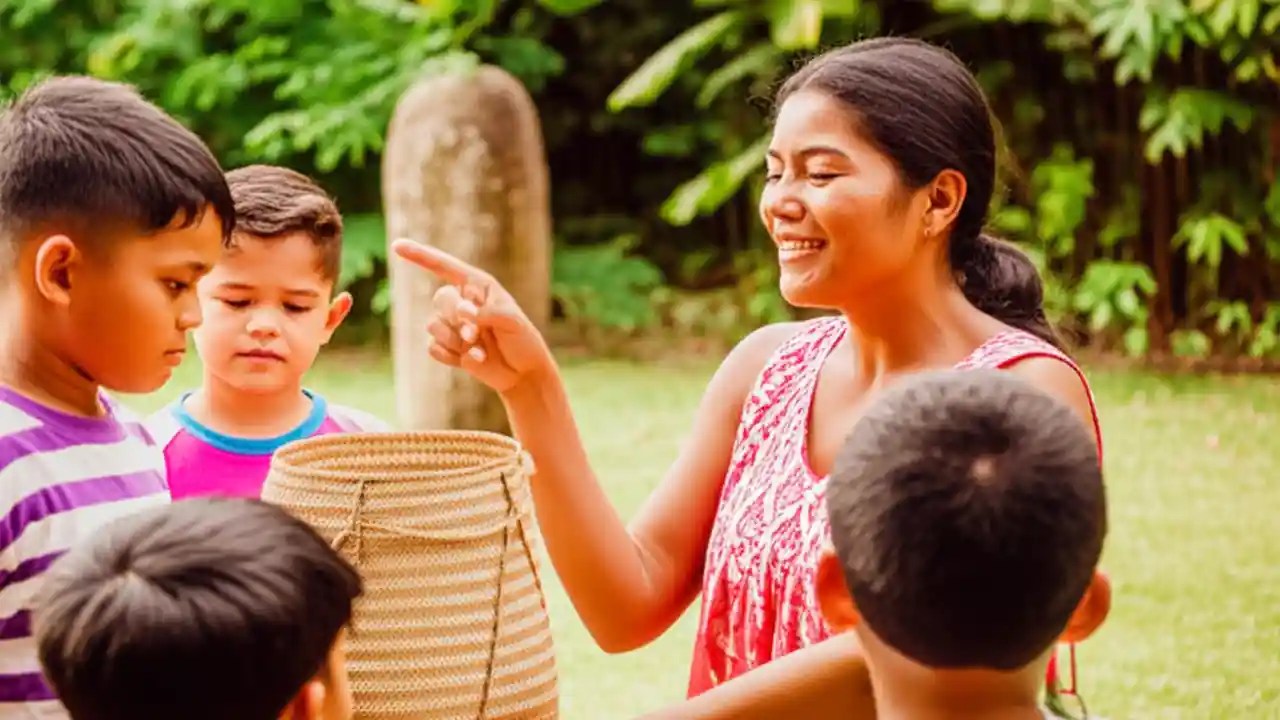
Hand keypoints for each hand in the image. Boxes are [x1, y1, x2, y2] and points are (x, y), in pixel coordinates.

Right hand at [392, 239, 554, 394]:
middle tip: (476, 333)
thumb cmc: (522, 340)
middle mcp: (462, 303)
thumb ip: (487, 313)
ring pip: (433, 325)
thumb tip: (463, 312)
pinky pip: (433, 348)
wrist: (523, 373)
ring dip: (456, 340)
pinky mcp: (449, 348)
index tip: (397, 246)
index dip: (420, 255)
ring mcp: (454, 326)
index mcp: (477, 287)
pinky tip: (473, 360)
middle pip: (440, 299)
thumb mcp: (513, 321)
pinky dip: (451, 356)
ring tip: (479, 348)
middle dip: (456, 317)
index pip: (445, 267)